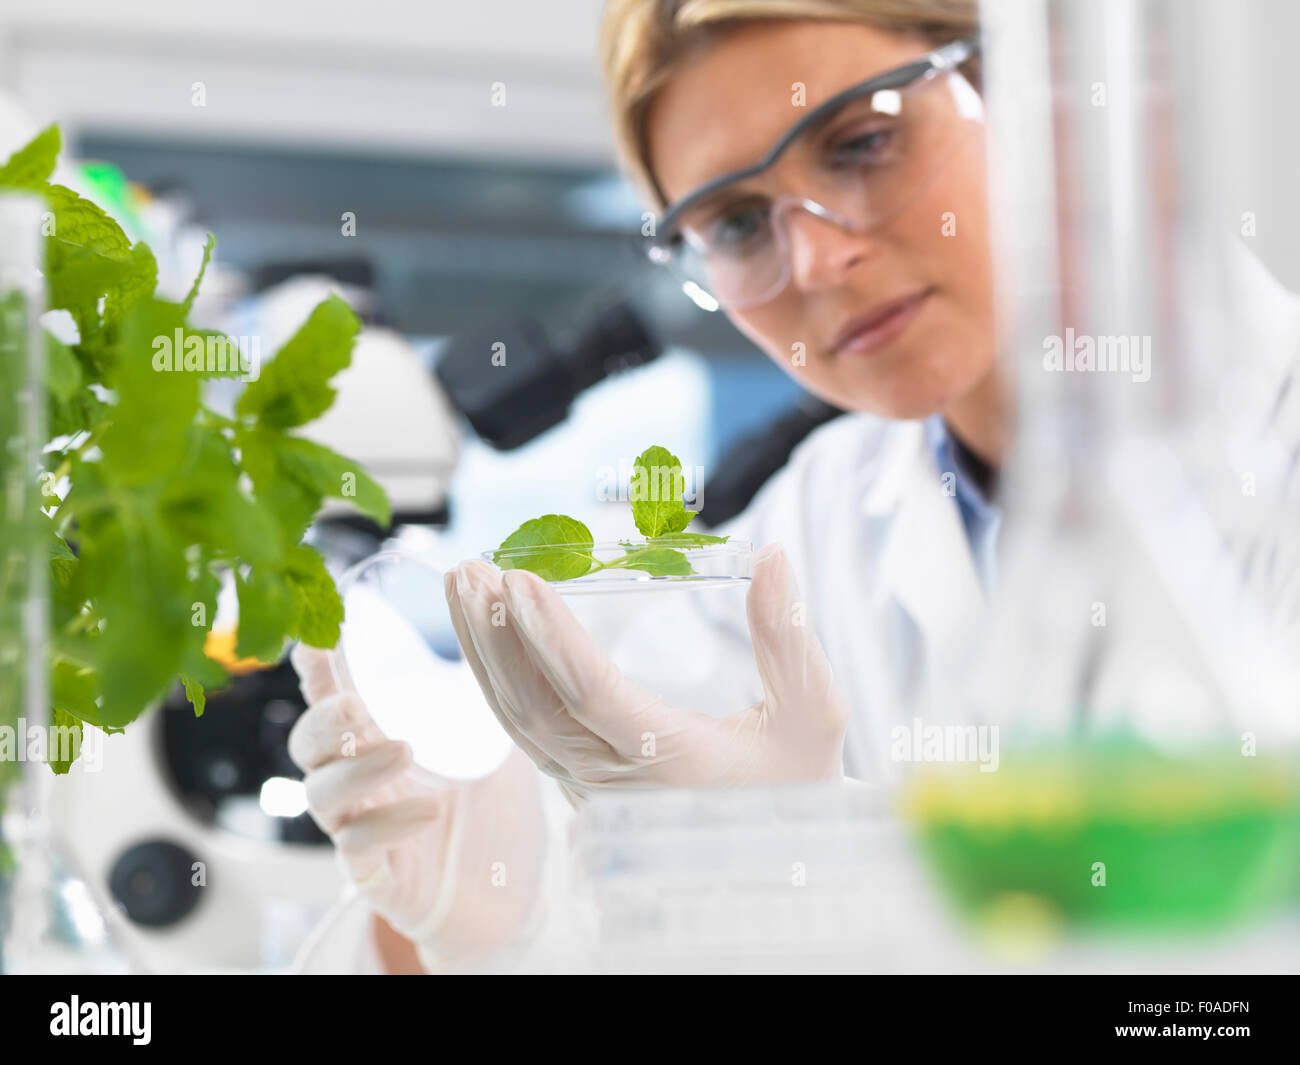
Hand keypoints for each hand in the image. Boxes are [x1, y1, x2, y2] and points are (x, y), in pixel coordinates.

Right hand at [288, 643, 545, 969]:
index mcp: (377, 740)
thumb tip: (491, 629)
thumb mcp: (493, 741)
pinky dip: (388, 824)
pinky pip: (358, 848)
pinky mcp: (375, 874)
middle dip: (323, 721)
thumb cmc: (492, 810)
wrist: (509, 895)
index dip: (317, 670)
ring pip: (321, 794)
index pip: (332, 697)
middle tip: (354, 705)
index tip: (314, 641)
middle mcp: (358, 781)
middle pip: (307, 744)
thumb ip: (480, 694)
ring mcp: (360, 827)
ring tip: (405, 750)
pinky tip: (429, 809)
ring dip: (357, 769)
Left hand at [445, 542, 847, 802]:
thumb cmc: (797, 785)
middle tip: (468, 571)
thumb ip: (789, 638)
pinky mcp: (580, 781)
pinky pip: (524, 729)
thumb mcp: (813, 716)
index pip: (592, 696)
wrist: (780, 861)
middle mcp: (618, 782)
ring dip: (483, 651)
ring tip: (462, 586)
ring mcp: (590, 787)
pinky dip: (496, 676)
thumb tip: (774, 556)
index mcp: (673, 763)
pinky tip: (485, 632)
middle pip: (533, 707)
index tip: (517, 581)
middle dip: (493, 636)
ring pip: (517, 720)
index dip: (549, 638)